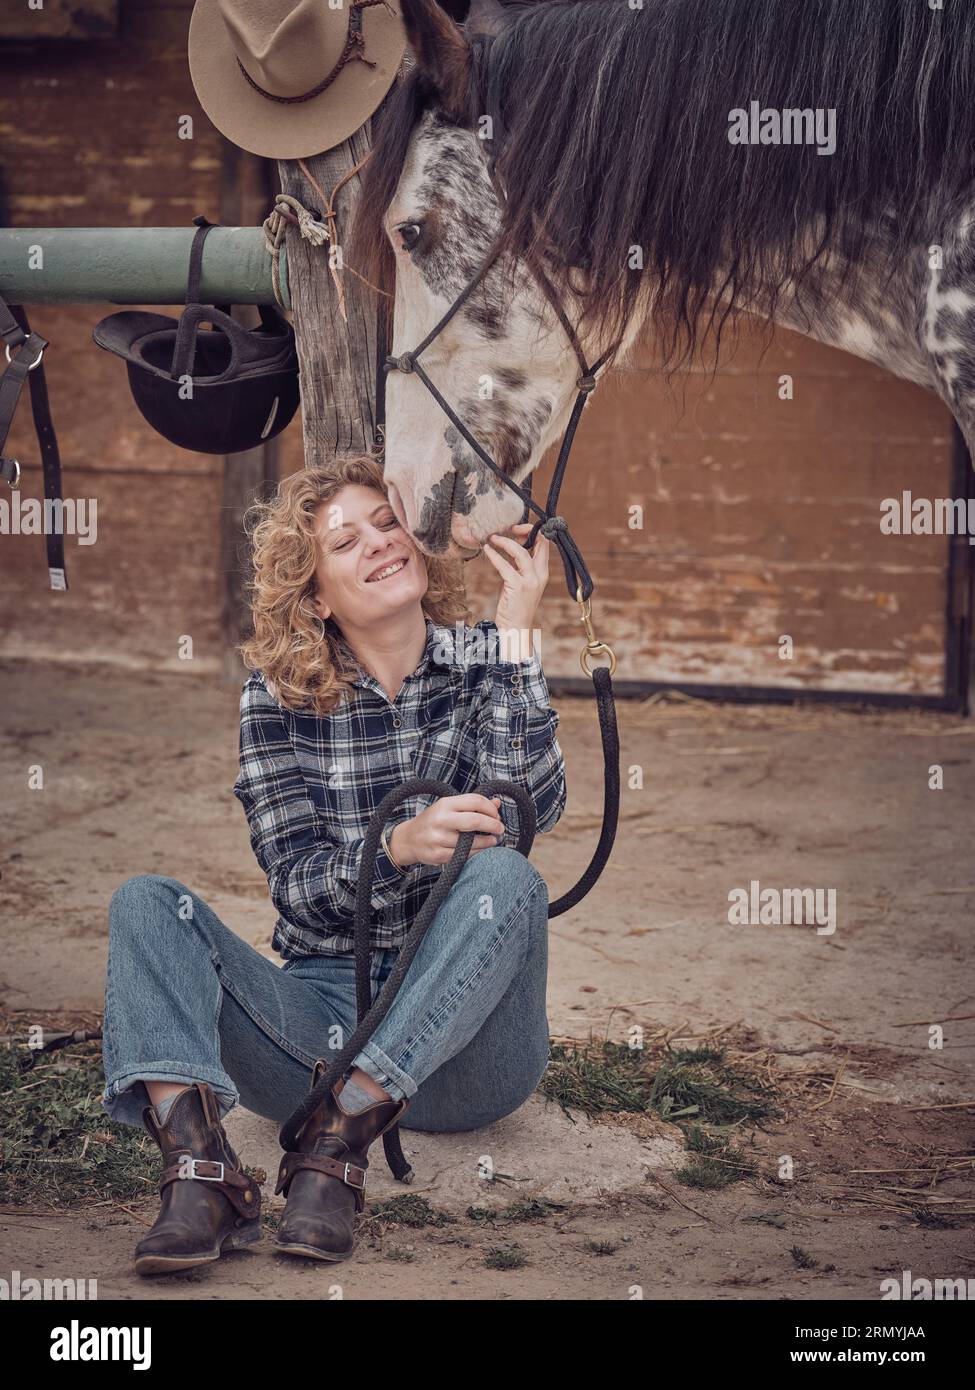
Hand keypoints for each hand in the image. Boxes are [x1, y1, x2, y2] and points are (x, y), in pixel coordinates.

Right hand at [391, 794, 504, 866]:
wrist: (408, 839)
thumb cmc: (433, 821)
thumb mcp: (449, 807)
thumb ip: (472, 804)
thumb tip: (497, 802)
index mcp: (445, 804)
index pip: (476, 801)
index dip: (491, 809)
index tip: (497, 815)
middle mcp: (441, 820)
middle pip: (476, 821)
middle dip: (493, 825)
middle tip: (500, 829)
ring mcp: (439, 838)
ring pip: (472, 842)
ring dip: (488, 842)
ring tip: (493, 840)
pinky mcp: (439, 855)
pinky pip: (465, 855)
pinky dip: (477, 852)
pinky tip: (481, 849)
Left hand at [484, 522, 550, 651]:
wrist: (516, 629)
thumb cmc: (515, 607)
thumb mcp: (519, 583)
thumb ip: (518, 567)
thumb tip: (508, 549)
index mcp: (542, 573)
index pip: (544, 544)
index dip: (532, 532)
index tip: (517, 529)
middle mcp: (539, 575)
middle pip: (539, 543)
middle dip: (525, 530)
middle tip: (509, 527)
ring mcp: (530, 581)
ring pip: (520, 552)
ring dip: (505, 542)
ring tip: (493, 538)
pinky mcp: (517, 587)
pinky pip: (505, 565)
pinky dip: (494, 556)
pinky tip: (487, 551)